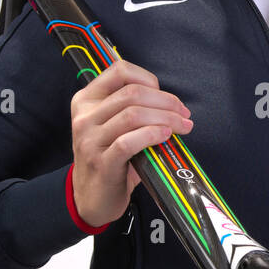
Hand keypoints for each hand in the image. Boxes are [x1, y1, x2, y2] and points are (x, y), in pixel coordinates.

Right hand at [70, 60, 192, 227]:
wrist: (92, 198)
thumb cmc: (110, 158)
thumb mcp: (112, 127)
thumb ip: (130, 108)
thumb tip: (170, 102)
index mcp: (86, 100)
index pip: (119, 71)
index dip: (148, 79)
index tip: (167, 97)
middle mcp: (84, 117)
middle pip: (132, 94)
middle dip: (166, 101)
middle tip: (184, 113)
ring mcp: (90, 140)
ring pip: (133, 115)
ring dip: (166, 118)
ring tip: (183, 126)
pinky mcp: (101, 162)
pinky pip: (129, 141)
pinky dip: (153, 134)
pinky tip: (166, 136)